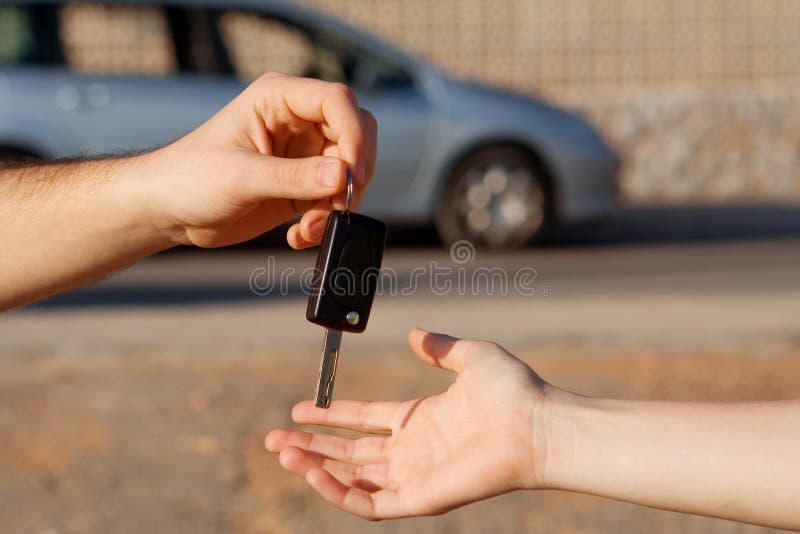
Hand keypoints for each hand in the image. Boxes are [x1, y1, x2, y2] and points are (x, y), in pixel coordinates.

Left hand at [143, 73, 376, 248]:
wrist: (168, 211)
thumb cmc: (189, 178)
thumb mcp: (240, 178)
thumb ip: (293, 177)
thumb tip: (342, 176)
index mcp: (278, 99)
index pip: (337, 101)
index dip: (354, 134)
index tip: (352, 174)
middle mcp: (296, 121)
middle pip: (354, 134)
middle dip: (352, 174)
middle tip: (337, 205)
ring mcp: (302, 153)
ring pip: (349, 171)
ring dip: (337, 205)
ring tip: (307, 228)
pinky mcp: (302, 184)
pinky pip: (334, 198)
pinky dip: (326, 220)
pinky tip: (299, 234)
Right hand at [265, 329, 550, 519]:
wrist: (536, 424)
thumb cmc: (512, 391)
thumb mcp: (470, 355)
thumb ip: (439, 347)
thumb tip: (414, 334)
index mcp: (420, 420)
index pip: (362, 421)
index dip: (330, 415)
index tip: (299, 408)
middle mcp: (412, 450)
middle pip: (349, 452)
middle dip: (310, 446)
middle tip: (273, 439)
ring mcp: (414, 476)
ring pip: (352, 478)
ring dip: (314, 468)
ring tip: (282, 452)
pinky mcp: (419, 498)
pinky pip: (369, 503)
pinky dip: (337, 493)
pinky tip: (312, 473)